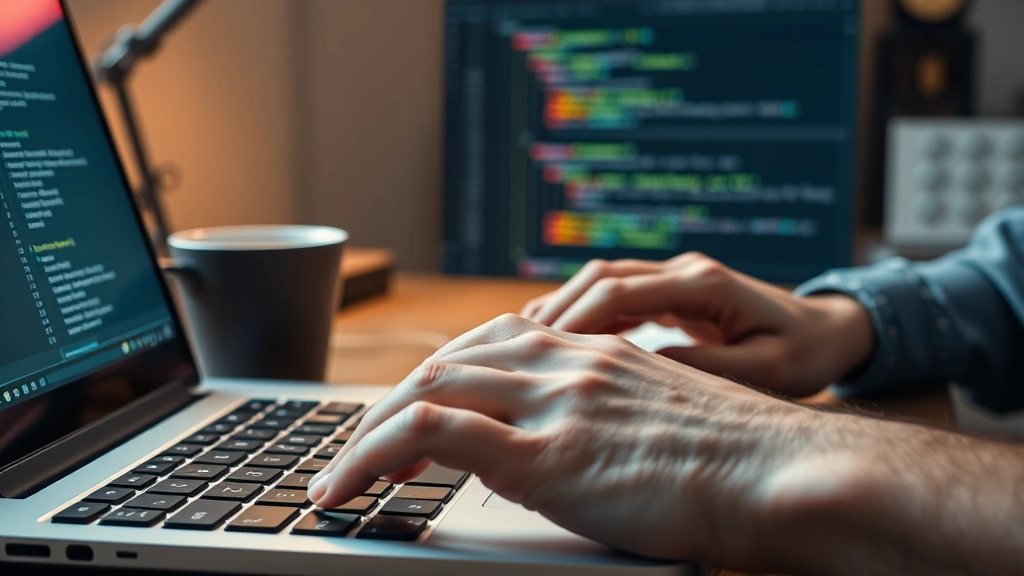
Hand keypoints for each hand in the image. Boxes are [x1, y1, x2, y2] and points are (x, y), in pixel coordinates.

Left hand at [307, 314, 827, 567]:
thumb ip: (608, 419)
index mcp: (594, 352)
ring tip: (341, 474)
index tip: (413, 410)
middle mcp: (566, 362)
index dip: (441, 375)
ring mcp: (553, 404)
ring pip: (425, 391)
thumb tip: (572, 451)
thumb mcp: (665, 420)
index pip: (491, 344)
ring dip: (369, 431)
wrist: (784, 474)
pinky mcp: (545, 456)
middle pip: (447, 362)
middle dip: (391, 402)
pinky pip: (430, 436)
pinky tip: (350, 487)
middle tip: (360, 444)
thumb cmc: (743, 461)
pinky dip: (374, 456)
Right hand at [521, 254, 873, 396]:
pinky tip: (556, 341)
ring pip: (602, 282)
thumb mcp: (766, 372)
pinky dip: (583, 315)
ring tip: (522, 344)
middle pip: (602, 277)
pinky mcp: (673, 291)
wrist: (831, 331)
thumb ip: (706, 370)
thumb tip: (642, 373)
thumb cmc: (805, 354)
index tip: (539, 350)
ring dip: (563, 310)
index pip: (621, 290)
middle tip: (515, 348)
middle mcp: (684, 271)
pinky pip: (616, 296)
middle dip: (556, 311)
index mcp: (704, 284)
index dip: (575, 318)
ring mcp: (676, 277)